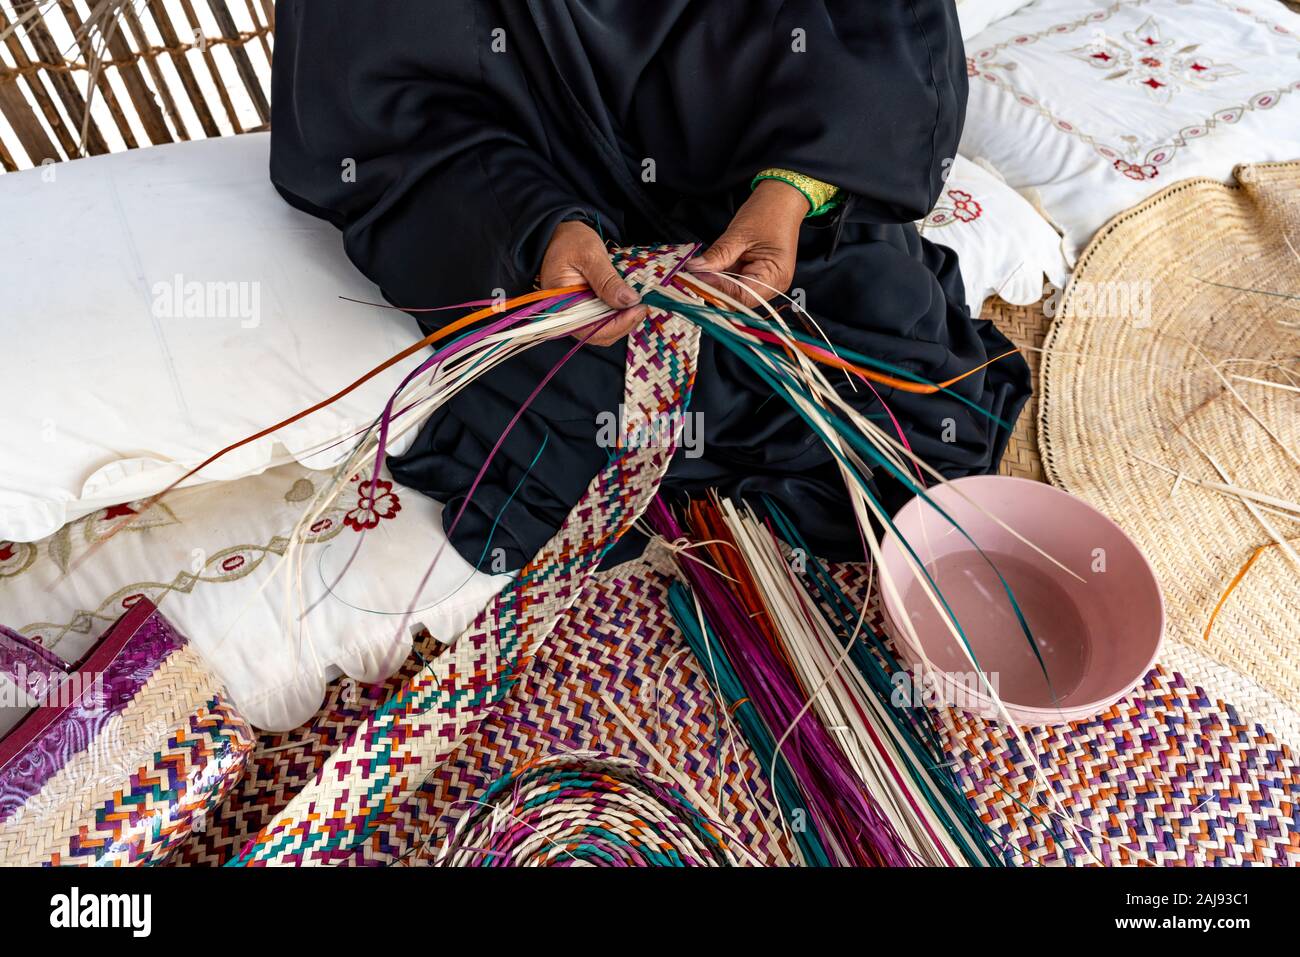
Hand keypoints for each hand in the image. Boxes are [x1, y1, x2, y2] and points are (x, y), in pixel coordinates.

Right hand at [540, 219, 646, 345]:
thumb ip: (608, 280)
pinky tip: (630, 304)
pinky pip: (604, 320)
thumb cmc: (572, 241)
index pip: (589, 328)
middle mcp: (567, 315)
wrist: (564, 234)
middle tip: (642, 306)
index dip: (616, 325)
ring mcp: (577, 314)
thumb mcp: (590, 255)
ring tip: (638, 304)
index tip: (637, 310)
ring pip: (604, 330)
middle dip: (623, 324)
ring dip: (624, 321)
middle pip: (599, 334)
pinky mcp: (586, 310)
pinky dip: (619, 315)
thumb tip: (629, 301)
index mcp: (560, 304)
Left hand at [684, 178, 806, 306]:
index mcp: (775, 276)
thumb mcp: (739, 233)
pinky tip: (709, 270)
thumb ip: (717, 255)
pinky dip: (721, 279)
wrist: (782, 200)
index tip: (696, 276)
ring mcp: (766, 284)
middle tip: (692, 275)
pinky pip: (735, 285)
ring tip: (698, 271)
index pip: (741, 295)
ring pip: (734, 295)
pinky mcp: (756, 278)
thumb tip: (694, 269)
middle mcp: (773, 287)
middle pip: (738, 300)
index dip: (717, 288)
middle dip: (714, 289)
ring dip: (716, 285)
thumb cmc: (767, 213)